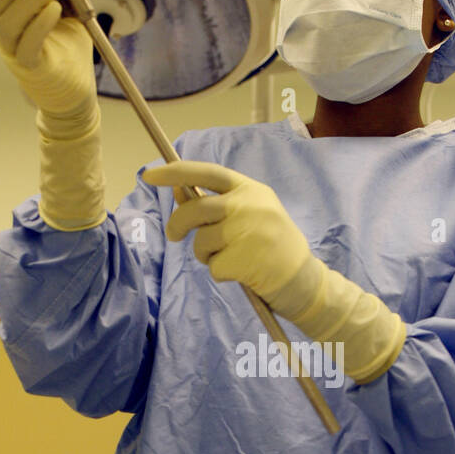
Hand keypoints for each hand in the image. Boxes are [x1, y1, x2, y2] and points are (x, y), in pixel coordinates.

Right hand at [0, 0, 97, 118]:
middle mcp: (5, 30)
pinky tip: (54, 10)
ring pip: (9, 20)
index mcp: (10, 13)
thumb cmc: (68, 50)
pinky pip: (26, 45)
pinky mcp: (28, 68)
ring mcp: (13, 50)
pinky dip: (39, 25)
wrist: (75, 93)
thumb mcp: (67, 9)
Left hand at [144, 161, 310, 302]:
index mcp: (251, 189)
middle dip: (177, 224)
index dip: (175, 172)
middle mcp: (249, 205)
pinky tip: (242, 272)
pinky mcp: (244, 259)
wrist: (305, 281)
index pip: (206, 172)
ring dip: (206, 255)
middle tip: (174, 236)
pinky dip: (221, 273)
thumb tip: (178, 191)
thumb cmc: (273, 247)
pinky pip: (213, 267)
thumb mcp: (251, 215)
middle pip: (195, 209)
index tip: (149, 176)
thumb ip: (218, 203)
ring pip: (201, 241)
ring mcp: (247, 232)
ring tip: (230, 258)